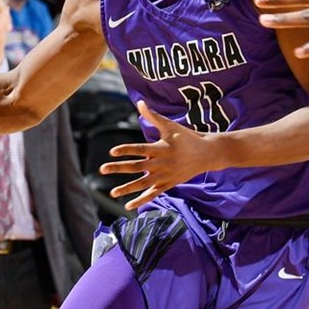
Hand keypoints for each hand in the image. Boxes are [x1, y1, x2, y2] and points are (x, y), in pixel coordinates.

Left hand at [99, 100, 219, 210]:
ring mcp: (165, 176)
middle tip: (102, 169)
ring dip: (127, 189)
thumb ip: (153, 116)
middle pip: (136, 167)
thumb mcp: (170, 126)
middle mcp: (161, 163)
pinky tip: (127, 206)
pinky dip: (141, 200)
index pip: (140, 149)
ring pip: (143, 184)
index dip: (126, 150)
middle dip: (119, 168)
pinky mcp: (168, 184)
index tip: (112, 152)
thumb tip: (140, 102)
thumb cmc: (187, 137)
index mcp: (161, 148)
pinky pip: (153, 194)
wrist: (207, 154)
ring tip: (112, 193)